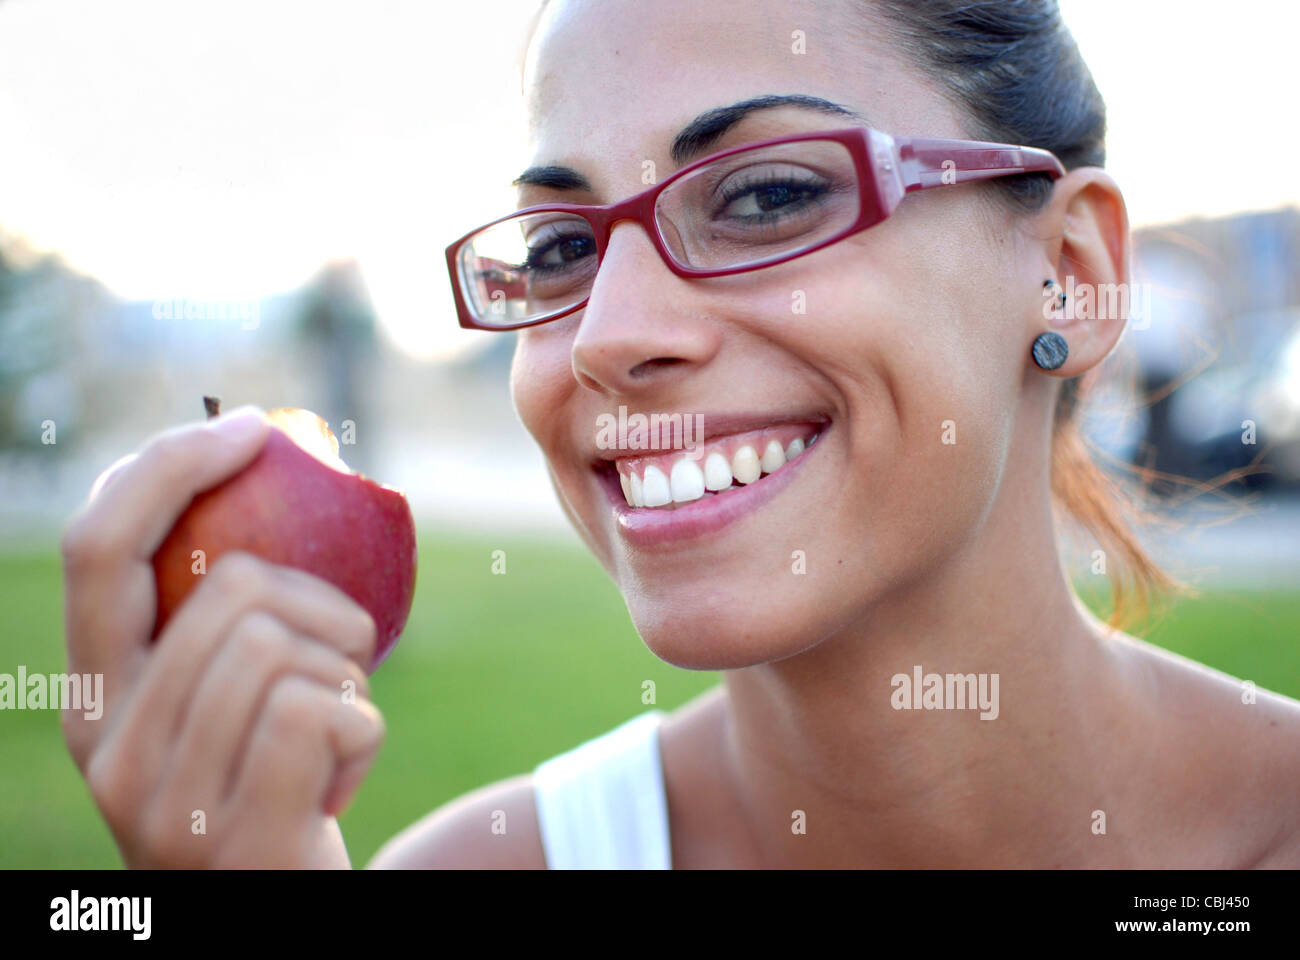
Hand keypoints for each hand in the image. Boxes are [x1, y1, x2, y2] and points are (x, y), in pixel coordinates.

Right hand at [60, 407, 384, 867]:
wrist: (285, 907)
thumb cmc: (276, 783)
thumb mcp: (228, 700)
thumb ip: (223, 618)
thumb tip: (277, 456)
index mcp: (93, 694)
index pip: (98, 548)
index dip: (170, 466)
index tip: (252, 427)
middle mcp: (103, 745)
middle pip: (233, 590)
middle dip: (325, 607)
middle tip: (342, 661)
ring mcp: (157, 801)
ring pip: (283, 648)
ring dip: (347, 676)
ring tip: (335, 726)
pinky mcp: (230, 837)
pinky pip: (322, 712)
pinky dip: (364, 727)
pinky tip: (342, 774)